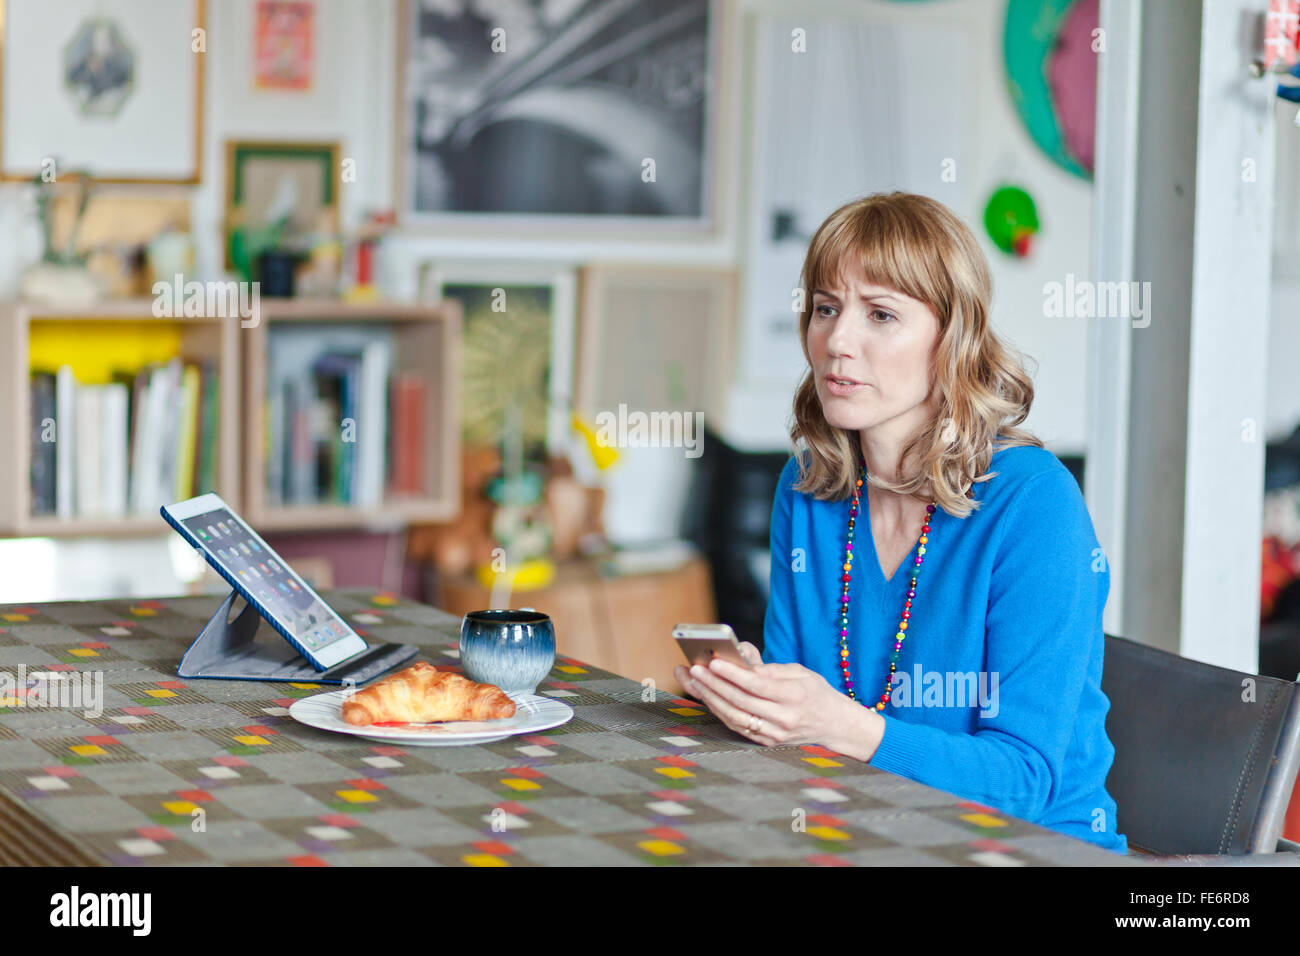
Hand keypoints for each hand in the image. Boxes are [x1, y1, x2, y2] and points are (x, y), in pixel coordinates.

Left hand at [673, 643, 883, 759]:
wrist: (836, 726)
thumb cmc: (816, 693)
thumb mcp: (801, 673)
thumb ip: (771, 668)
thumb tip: (742, 658)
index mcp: (796, 696)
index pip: (758, 685)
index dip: (734, 674)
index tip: (713, 662)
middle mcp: (785, 719)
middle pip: (741, 701)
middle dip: (714, 684)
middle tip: (693, 669)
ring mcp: (775, 734)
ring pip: (735, 716)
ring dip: (710, 698)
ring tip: (693, 680)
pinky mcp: (767, 742)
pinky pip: (738, 726)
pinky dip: (719, 711)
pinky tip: (706, 696)